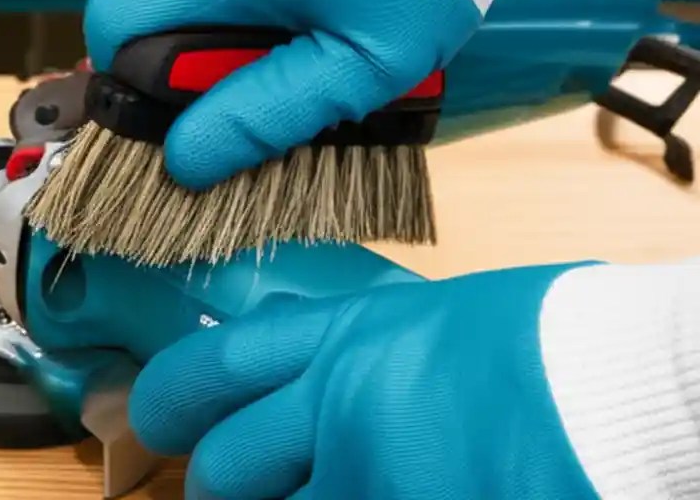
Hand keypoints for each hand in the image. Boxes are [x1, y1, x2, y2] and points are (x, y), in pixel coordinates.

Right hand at [82, 0, 485, 190]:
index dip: (124, 75)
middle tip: (214, 84)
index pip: (118, 19)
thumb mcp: (358, 68)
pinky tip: (280, 0)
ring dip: (191, 15)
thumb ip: (265, 115)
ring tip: (261, 42)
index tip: (173, 108)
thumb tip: (184, 159)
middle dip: (153, 47)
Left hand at [128, 262, 601, 499]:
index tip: (157, 423)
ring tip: (327, 495)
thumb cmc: (563, 345)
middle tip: (229, 492)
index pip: (210, 370)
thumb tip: (298, 381)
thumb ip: (357, 353)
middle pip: (224, 472)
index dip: (164, 404)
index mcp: (350, 340)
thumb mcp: (439, 321)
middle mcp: (343, 412)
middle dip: (219, 491)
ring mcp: (377, 484)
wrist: (647, 387)